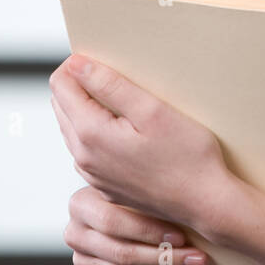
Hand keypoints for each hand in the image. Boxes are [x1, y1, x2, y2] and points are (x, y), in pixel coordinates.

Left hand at [49, 53, 236, 238]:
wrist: (205, 204)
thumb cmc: (188, 156)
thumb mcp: (152, 110)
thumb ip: (109, 85)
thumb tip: (76, 64)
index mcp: (90, 134)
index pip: (60, 85)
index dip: (76, 65)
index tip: (103, 61)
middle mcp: (83, 157)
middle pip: (61, 106)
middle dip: (79, 85)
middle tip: (117, 78)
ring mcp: (92, 175)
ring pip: (72, 129)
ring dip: (87, 109)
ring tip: (124, 103)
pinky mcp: (105, 186)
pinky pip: (87, 151)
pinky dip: (97, 133)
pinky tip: (128, 132)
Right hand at [64, 186, 208, 264]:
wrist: (111, 204)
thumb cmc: (130, 190)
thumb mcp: (131, 183)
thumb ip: (146, 191)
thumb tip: (188, 201)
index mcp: (80, 204)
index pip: (113, 222)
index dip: (148, 232)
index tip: (182, 237)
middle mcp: (75, 234)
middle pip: (122, 254)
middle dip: (166, 259)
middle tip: (198, 259)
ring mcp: (82, 259)